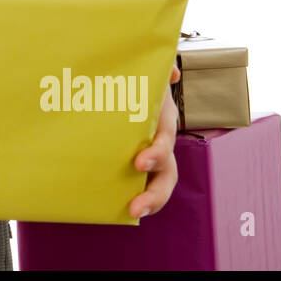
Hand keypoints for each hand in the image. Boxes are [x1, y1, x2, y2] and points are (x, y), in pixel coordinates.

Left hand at [129, 62, 180, 217]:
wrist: (118, 89)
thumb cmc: (132, 81)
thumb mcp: (143, 72)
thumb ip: (159, 66)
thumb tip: (173, 72)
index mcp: (160, 123)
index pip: (164, 142)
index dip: (156, 154)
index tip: (138, 163)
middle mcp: (158, 144)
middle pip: (165, 175)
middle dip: (155, 195)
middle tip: (136, 208)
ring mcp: (147, 158)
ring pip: (155, 186)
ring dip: (148, 203)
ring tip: (129, 214)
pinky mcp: (130, 167)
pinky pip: (133, 187)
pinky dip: (125, 198)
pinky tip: (107, 208)